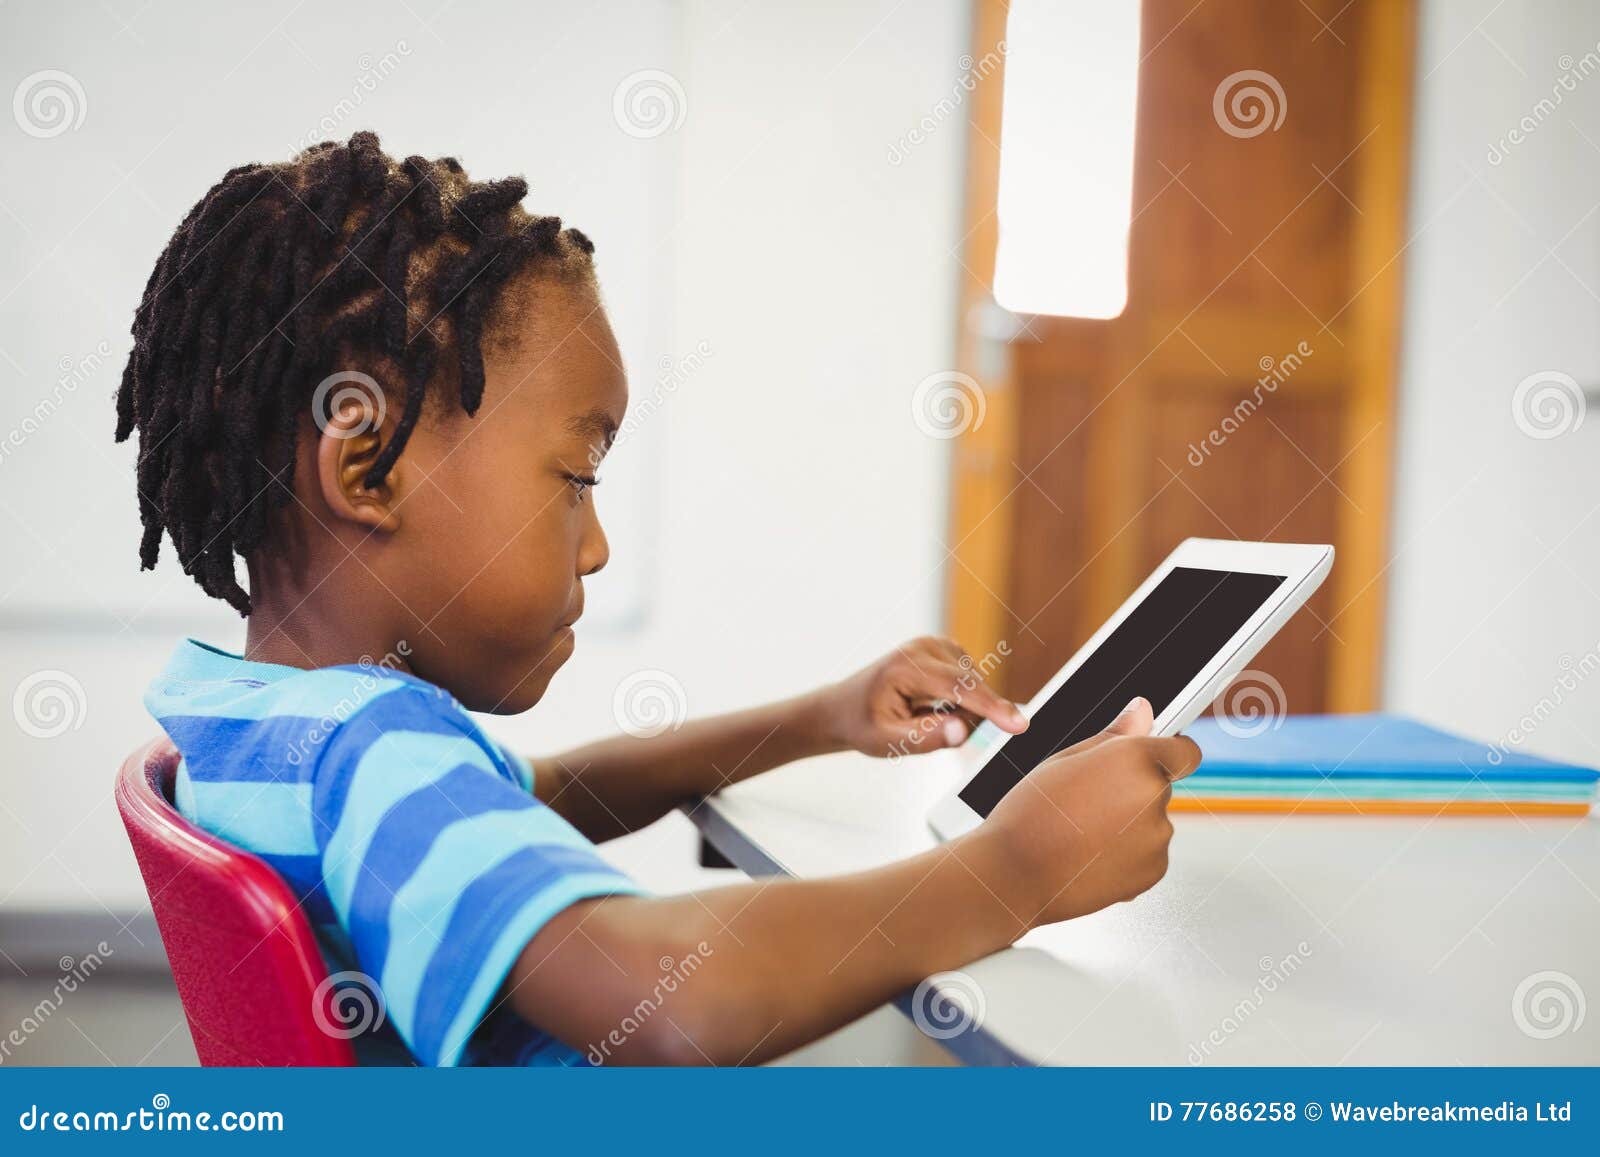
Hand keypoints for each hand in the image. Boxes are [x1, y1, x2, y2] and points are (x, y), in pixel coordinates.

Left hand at [809, 636, 1027, 758]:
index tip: (1019, 725)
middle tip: (926, 728)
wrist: (845, 707)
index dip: (992, 708)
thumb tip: (963, 731)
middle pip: (972, 686)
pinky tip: (933, 704)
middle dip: (965, 717)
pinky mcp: (945, 648)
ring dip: (962, 708)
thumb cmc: (863, 725)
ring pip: (974, 684)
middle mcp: (923, 647)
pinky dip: (961, 698)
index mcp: (906, 666)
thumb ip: (925, 738)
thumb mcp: (886, 742)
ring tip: (924, 716)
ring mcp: (936, 643)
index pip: (959, 687)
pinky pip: (970, 680)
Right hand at [977, 697, 1200, 926]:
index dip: (1170, 752)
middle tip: (1088, 801)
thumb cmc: (1031, 815)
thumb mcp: (1065, 760)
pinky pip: (1147, 854)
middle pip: (1159, 787)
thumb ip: (1114, 735)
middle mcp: (1154, 796)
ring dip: (1128, 825)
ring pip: (1151, 822)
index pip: (1185, 751)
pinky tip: (1090, 854)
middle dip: (1133, 791)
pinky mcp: (1153, 871)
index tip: (1155, 757)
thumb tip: (1143, 711)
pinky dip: (1127, 855)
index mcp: (1135, 759)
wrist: (1016, 874)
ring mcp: (1156, 837)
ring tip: (1082, 832)